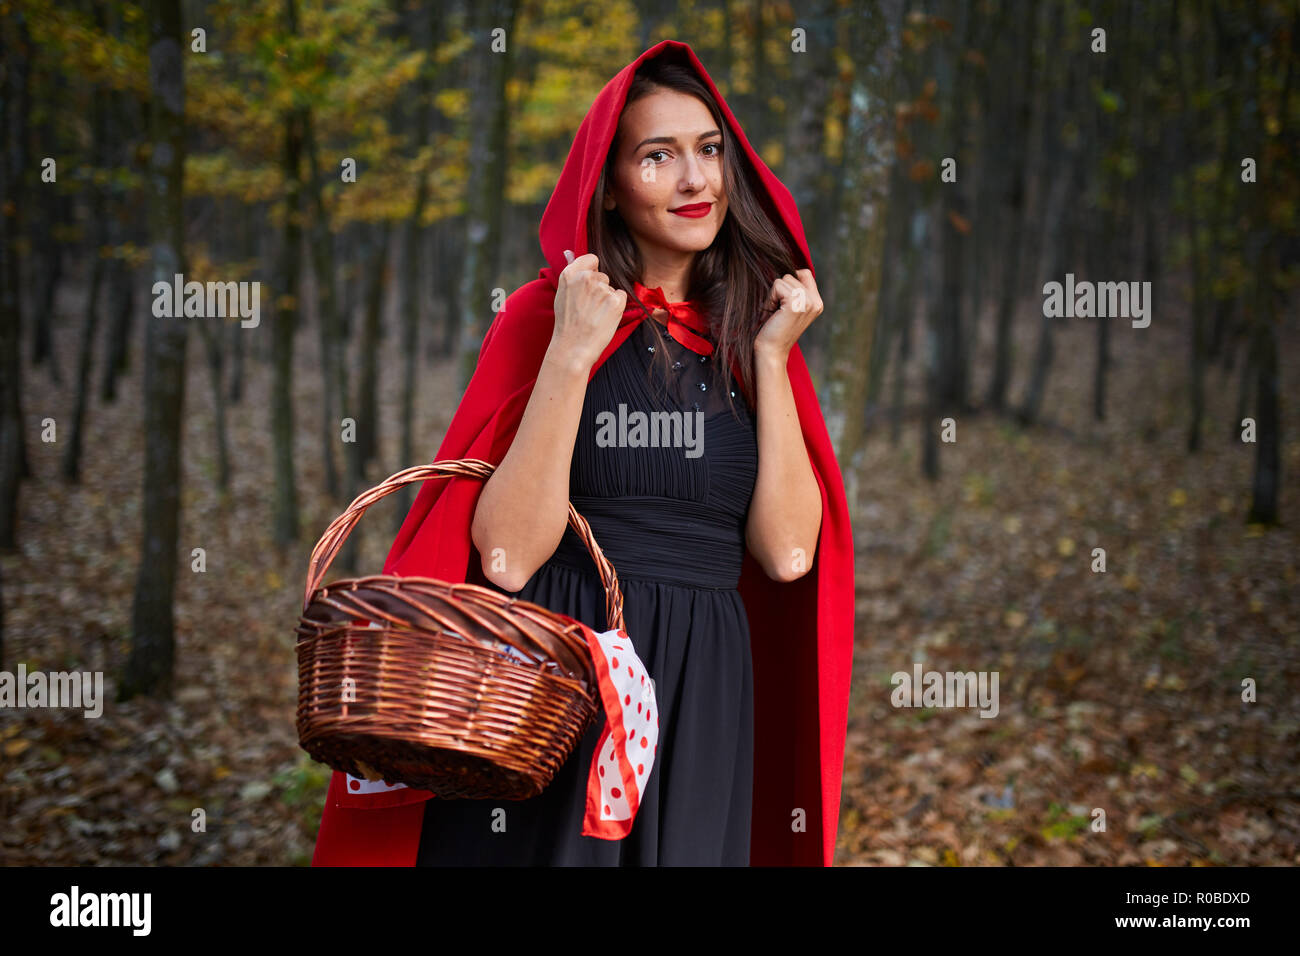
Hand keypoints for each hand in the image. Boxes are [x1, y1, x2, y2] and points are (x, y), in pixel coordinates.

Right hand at [549, 249, 627, 370]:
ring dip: (607, 299)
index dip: (592, 272)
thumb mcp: (562, 293)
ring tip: (594, 315)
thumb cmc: (567, 322)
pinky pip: (621, 296)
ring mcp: (602, 289)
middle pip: (603, 275)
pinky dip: (616, 307)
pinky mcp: (615, 301)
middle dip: (599, 289)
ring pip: (611, 288)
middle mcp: (586, 278)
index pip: (592, 259)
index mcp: (570, 274)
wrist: (573, 347)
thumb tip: (569, 251)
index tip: (588, 287)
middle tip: (588, 308)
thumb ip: (570, 271)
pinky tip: (604, 318)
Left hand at [754, 268, 822, 360]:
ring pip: (784, 279)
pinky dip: (770, 299)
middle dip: (779, 291)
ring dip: (774, 295)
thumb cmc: (775, 330)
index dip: (788, 283)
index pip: (804, 273)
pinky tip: (773, 314)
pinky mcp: (796, 303)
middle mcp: (816, 302)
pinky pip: (777, 285)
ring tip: (775, 313)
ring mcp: (808, 302)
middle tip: (778, 312)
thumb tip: (791, 269)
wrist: (771, 352)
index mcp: (817, 303)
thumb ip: (796, 289)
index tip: (783, 305)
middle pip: (792, 275)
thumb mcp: (790, 306)